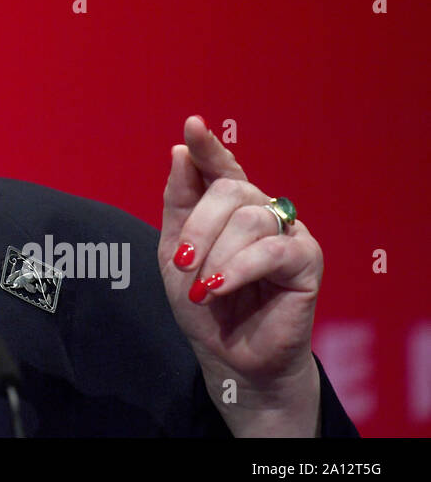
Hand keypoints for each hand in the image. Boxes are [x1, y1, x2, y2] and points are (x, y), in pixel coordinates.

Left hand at [158, 116, 322, 435]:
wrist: (228, 355)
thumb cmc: (203, 303)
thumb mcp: (175, 252)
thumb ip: (178, 203)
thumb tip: (180, 152)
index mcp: (230, 206)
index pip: (221, 167)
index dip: (208, 147)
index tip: (192, 127)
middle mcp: (262, 212)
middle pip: (230, 190)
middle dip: (198, 226)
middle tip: (182, 264)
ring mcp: (288, 233)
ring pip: (248, 219)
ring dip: (215, 256)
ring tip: (202, 289)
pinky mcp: (308, 260)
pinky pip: (272, 250)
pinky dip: (238, 269)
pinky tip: (219, 289)